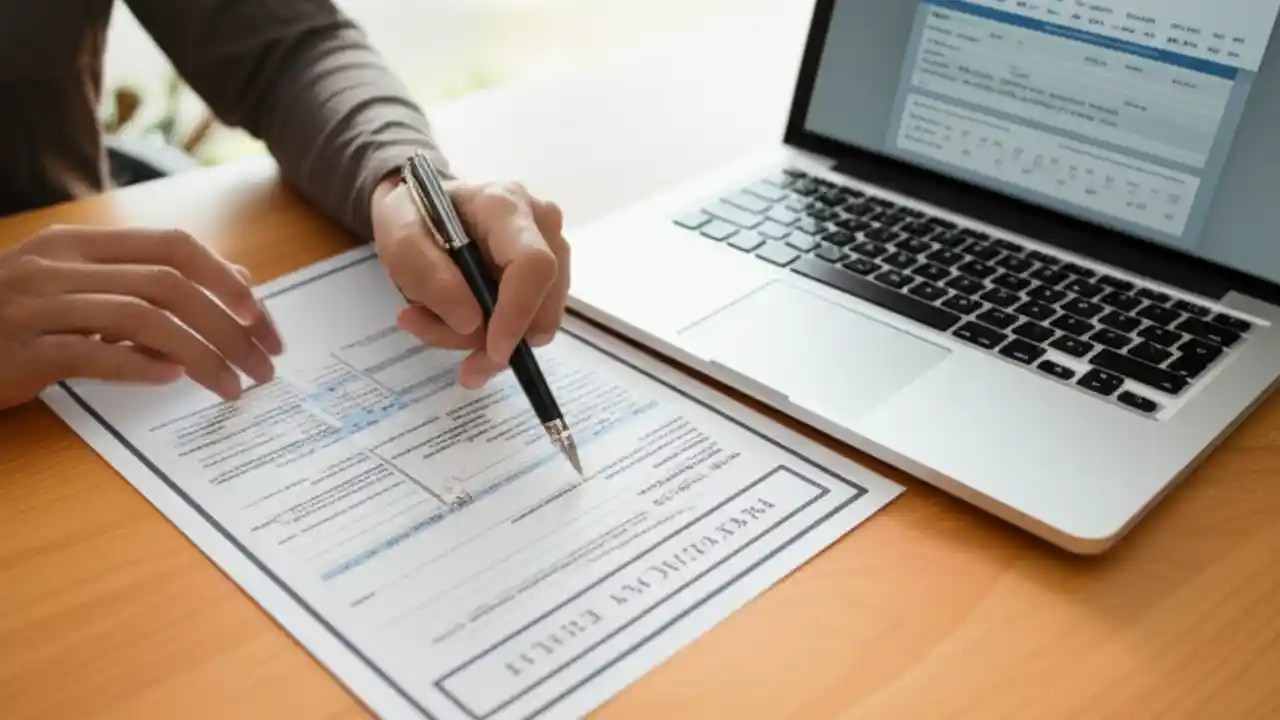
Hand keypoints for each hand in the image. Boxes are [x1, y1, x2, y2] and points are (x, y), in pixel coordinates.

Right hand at [0, 225, 283, 409]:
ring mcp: (36, 304)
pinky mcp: (21, 349)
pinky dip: (140, 366)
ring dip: (201, 355)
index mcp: (79, 244)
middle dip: (229, 326)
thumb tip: (236, 281)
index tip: (262, 319)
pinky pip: (92, 353)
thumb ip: (148, 282)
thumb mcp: (77, 288)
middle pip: (170, 284)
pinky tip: (174, 379)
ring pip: (143, 319)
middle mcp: (59, 265)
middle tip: (264, 363)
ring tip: (234, 385)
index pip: (174, 247)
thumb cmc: (10, 319)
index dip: (227, 281)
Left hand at [371, 176, 569, 388]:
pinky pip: (530, 323)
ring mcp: (552, 250)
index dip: (519, 313)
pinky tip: (455, 323)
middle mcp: (541, 225)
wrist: (421, 209)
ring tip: (433, 325)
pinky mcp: (548, 277)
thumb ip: (431, 278)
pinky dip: (492, 336)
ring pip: (538, 321)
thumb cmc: (413, 217)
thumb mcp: (401, 243)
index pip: (533, 264)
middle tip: (450, 354)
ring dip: (485, 340)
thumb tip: (472, 322)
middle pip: (542, 301)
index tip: (493, 352)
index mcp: (506, 206)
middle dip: (497, 340)